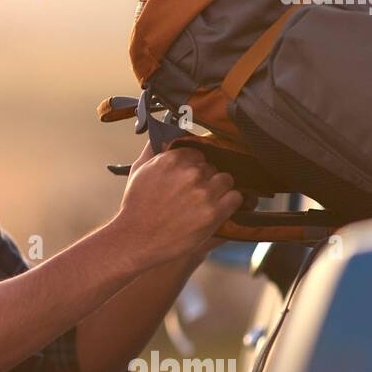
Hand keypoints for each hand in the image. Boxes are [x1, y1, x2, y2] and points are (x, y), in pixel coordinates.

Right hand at [111, 144, 243, 269]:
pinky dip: (229, 204)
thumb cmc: (136, 206)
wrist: (136, 239)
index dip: (194, 167)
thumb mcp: (138, 170)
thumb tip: (162, 132)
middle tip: (192, 195)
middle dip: (205, 179)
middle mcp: (190, 173)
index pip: (198, 154)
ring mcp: (204, 192)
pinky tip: (216, 211)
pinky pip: (236, 198)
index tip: (188, 180)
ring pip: (226, 180)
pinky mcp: (214, 212)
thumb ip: (153, 148)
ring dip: (219, 190)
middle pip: (212, 167)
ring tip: (204, 203)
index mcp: (173, 159)